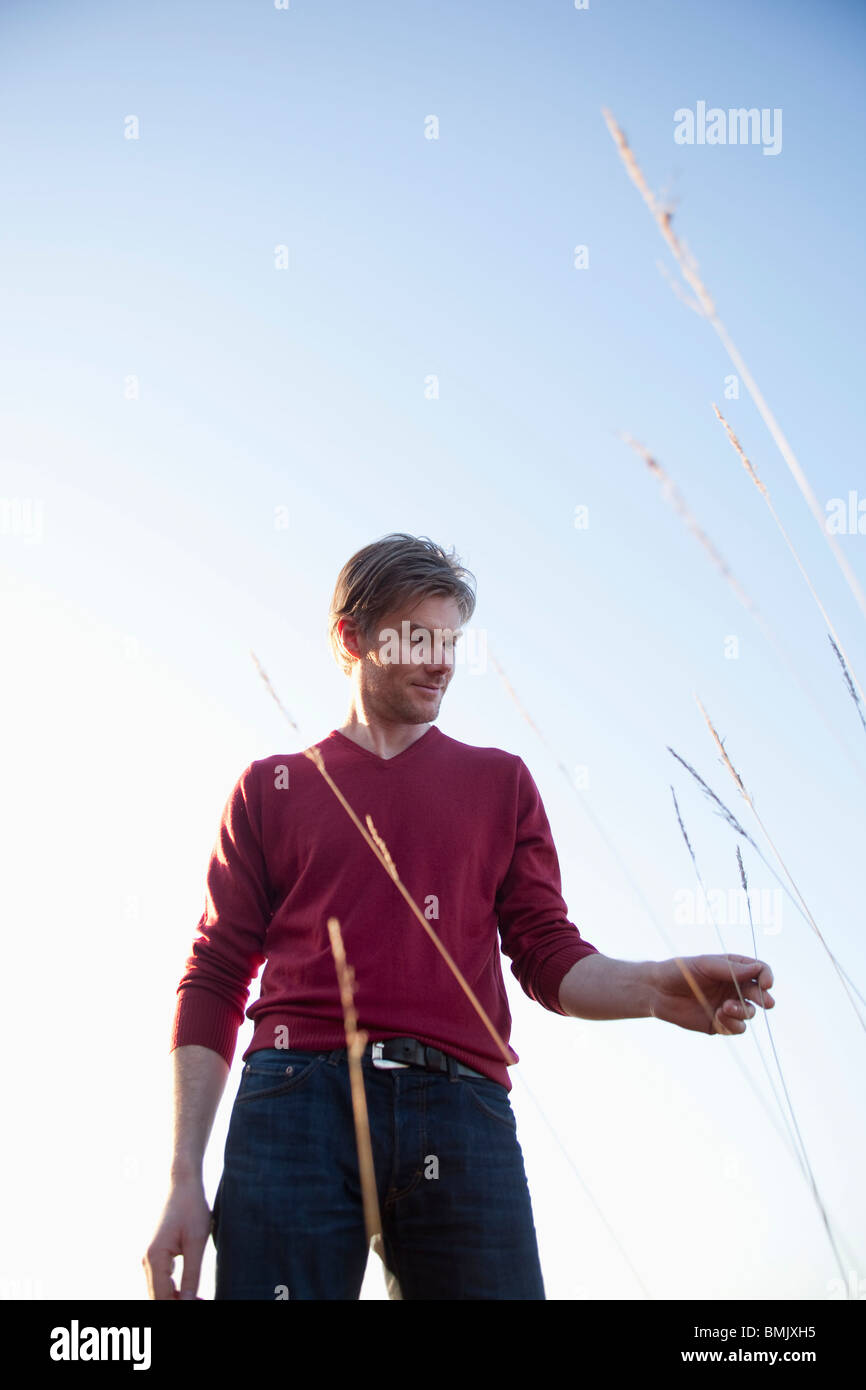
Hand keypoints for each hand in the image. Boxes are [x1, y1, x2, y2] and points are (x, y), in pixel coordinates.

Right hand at [142, 1177, 211, 1299]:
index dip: (181, 1306)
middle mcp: (147, 1261)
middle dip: (178, 1303)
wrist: (183, 1184)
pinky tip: (192, 1291)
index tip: (202, 1303)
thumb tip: (190, 1302)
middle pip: (158, 1297)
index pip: (162, 1298)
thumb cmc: (191, 1208)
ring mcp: (150, 1258)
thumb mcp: (196, 1241)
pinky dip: (175, 1290)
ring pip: (160, 1291)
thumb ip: (192, 1274)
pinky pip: (162, 1281)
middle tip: (203, 1302)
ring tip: (201, 1299)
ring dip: (177, 1299)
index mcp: (154, 1258)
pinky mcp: (157, 1255)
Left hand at [650, 953, 774, 1034]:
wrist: (658, 991)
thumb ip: (731, 969)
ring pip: (749, 1013)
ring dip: (743, 1012)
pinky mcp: (719, 1024)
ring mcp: (728, 1007)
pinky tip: (719, 1015)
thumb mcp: (705, 965)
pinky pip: (737, 1028)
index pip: (759, 971)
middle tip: (766, 1003)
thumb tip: (757, 970)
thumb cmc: (680, 971)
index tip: (766, 983)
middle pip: (759, 995)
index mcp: (733, 969)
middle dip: (764, 999)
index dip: (766, 977)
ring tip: (726, 1007)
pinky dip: (733, 1024)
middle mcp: (733, 988)